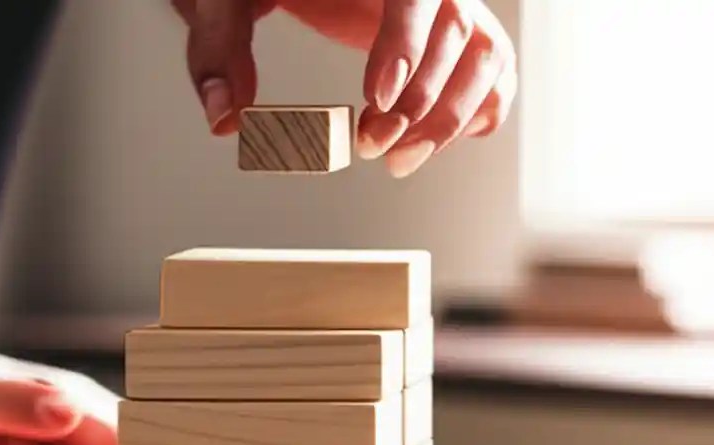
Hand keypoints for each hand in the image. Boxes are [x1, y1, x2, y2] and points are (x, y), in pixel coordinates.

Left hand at [172, 0, 516, 177]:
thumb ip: (218, 46)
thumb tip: (225, 116)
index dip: (406, 43)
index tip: (378, 98)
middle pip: (459, 27)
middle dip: (421, 100)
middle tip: (375, 148)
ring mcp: (452, 6)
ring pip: (488, 54)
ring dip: (453, 117)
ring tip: (399, 160)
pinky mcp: (460, 36)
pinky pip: (495, 72)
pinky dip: (477, 114)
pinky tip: (429, 142)